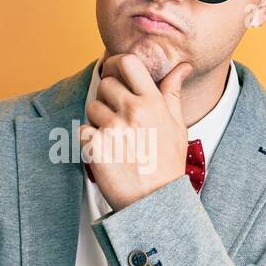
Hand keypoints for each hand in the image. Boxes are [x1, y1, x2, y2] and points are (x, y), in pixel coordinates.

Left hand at [79, 53, 192, 210]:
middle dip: (107, 97)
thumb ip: (172, 93)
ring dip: (98, 120)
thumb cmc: (168, 164)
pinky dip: (89, 141)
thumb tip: (182, 67)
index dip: (117, 63)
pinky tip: (105, 152)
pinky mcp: (96, 146)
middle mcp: (133, 111)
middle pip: (105, 84)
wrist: (155, 202)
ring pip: (92, 108)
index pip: (128, 63)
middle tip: (118, 118)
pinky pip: (83, 130)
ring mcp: (113, 128)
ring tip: (115, 140)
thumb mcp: (177, 126)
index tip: (116, 72)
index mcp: (153, 102)